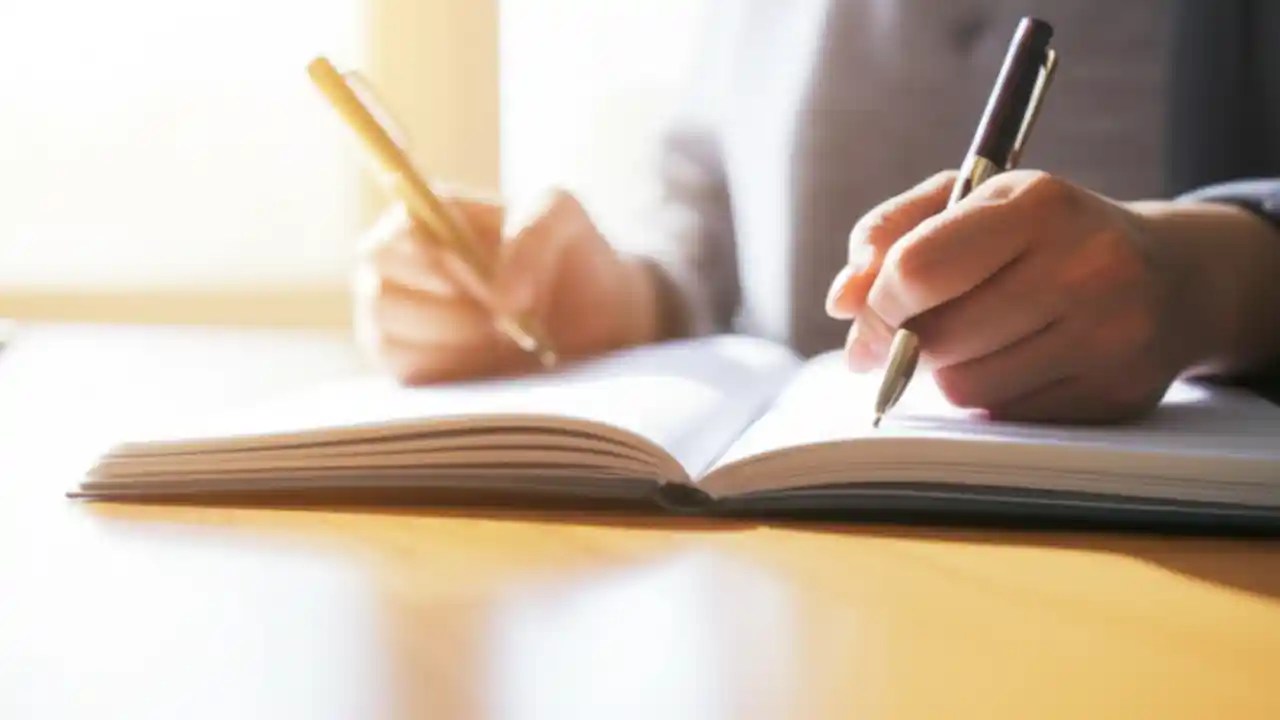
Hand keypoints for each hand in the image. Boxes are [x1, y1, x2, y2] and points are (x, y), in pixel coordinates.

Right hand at [355, 189, 660, 382]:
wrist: (599, 321)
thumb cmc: (576, 259)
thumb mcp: (566, 220)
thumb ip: (534, 235)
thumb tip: (500, 298)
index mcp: (435, 217)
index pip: (396, 232)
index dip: (425, 258)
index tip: (471, 281)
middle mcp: (406, 265)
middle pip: (377, 286)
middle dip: (442, 311)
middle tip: (498, 323)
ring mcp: (403, 318)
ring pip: (384, 332)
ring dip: (447, 342)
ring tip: (503, 341)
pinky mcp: (412, 365)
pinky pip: (399, 372)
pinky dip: (442, 371)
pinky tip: (485, 366)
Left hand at [825, 170, 1279, 422]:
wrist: (1169, 277)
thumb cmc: (1042, 235)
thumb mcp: (970, 203)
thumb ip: (890, 235)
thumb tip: (841, 300)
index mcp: (1039, 204)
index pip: (918, 270)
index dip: (875, 306)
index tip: (861, 319)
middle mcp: (1085, 266)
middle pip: (937, 338)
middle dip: (907, 342)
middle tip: (915, 332)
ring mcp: (1109, 335)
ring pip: (965, 387)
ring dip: (949, 373)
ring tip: (981, 338)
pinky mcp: (1116, 393)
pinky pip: (1005, 416)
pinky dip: (991, 398)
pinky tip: (1020, 362)